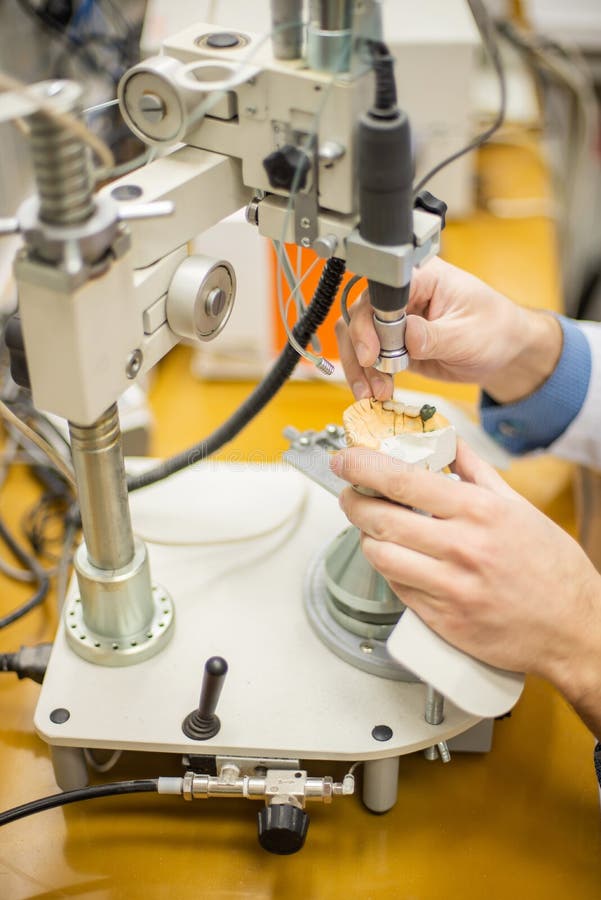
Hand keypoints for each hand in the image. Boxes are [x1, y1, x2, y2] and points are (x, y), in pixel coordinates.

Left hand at [331, 442, 600, 734]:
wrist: (573, 628)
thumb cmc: (552, 568)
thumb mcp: (518, 507)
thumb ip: (475, 471)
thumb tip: (445, 441)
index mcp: (480, 513)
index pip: (403, 480)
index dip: (364, 466)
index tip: (345, 460)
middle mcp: (462, 549)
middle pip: (380, 519)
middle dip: (353, 502)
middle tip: (351, 494)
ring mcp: (451, 589)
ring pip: (380, 556)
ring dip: (367, 537)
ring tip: (374, 528)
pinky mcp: (443, 621)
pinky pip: (397, 589)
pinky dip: (389, 569)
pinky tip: (399, 559)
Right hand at [335, 257, 562, 403]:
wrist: (505, 349)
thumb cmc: (495, 329)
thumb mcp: (468, 334)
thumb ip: (433, 336)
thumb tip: (404, 337)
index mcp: (422, 278)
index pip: (380, 295)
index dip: (369, 323)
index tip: (372, 353)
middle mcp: (401, 295)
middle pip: (359, 315)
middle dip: (359, 351)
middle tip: (372, 379)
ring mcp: (394, 320)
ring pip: (356, 338)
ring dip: (359, 368)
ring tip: (373, 393)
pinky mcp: (392, 344)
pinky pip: (367, 357)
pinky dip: (366, 376)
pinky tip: (375, 392)